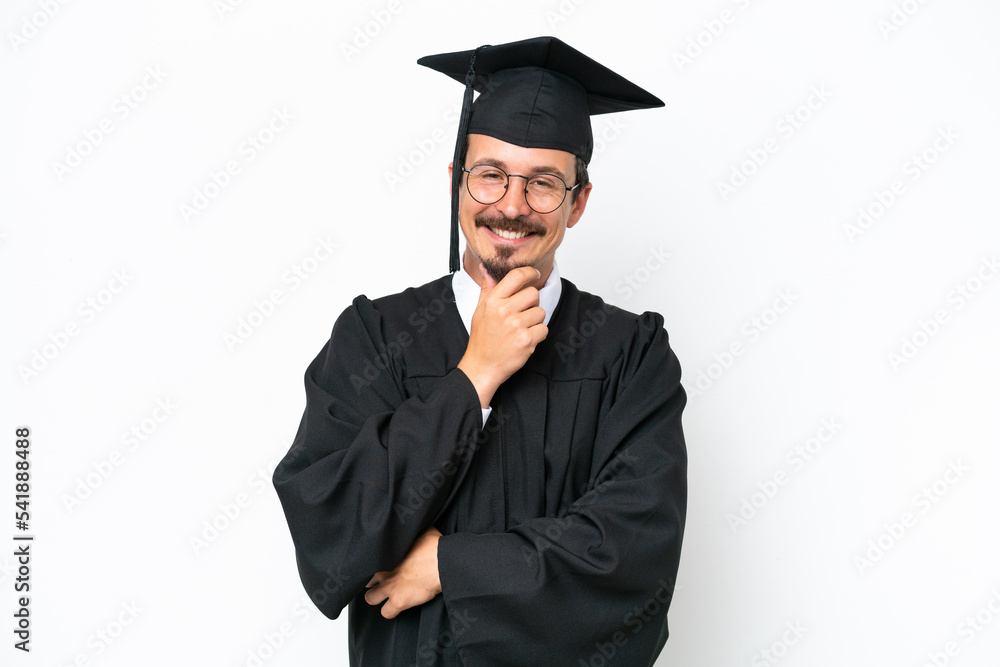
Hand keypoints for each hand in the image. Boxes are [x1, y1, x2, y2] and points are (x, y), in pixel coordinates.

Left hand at [364, 526, 442, 618]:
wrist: (442, 563)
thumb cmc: (434, 547)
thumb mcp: (422, 532)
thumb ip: (414, 533)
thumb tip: (418, 527)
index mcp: (387, 554)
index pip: (368, 561)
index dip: (374, 564)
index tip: (380, 565)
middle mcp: (383, 571)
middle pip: (365, 580)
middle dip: (372, 581)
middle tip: (382, 580)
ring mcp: (389, 587)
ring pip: (370, 598)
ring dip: (377, 598)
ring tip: (386, 596)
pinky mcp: (398, 601)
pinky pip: (386, 613)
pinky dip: (391, 611)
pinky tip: (397, 607)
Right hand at [458, 265, 547, 406]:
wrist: (483, 366)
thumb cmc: (482, 339)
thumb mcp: (479, 310)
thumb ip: (487, 289)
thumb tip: (486, 270)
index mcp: (493, 301)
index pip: (516, 276)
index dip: (529, 272)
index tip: (534, 274)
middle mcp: (504, 311)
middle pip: (533, 293)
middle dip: (532, 303)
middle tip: (522, 313)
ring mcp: (516, 326)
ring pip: (541, 312)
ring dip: (535, 320)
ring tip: (521, 329)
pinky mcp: (527, 340)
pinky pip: (544, 329)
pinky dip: (538, 335)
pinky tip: (524, 339)